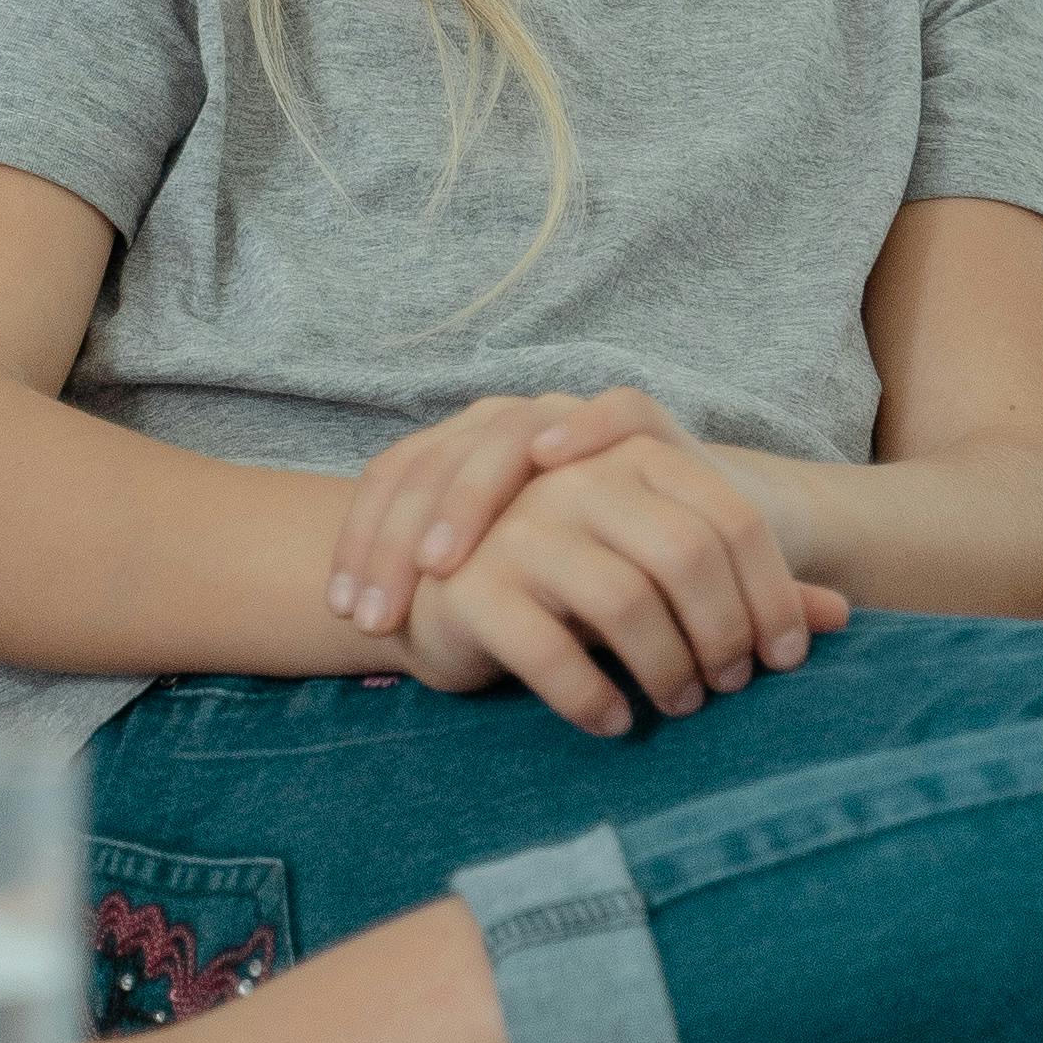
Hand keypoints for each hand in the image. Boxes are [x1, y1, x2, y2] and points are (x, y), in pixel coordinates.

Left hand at [329, 387, 681, 642]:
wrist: (694, 537)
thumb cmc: (583, 571)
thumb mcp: (506, 580)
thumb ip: (454, 588)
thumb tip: (364, 632)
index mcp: (463, 454)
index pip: (396, 479)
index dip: (363, 542)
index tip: (348, 615)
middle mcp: (508, 426)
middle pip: (436, 463)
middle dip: (398, 541)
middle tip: (381, 613)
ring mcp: (571, 417)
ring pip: (505, 434)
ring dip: (469, 496)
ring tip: (441, 562)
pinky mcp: (645, 423)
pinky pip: (617, 410)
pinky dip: (583, 426)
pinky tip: (549, 457)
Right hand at [392, 432, 853, 738]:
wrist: (432, 584)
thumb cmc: (568, 579)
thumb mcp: (659, 570)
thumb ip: (745, 583)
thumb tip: (841, 615)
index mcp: (631, 457)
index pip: (731, 520)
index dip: (772, 596)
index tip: (784, 661)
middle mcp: (577, 481)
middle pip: (689, 558)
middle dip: (722, 636)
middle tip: (727, 688)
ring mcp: (521, 530)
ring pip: (626, 604)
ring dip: (666, 669)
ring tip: (679, 704)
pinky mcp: (473, 588)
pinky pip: (551, 652)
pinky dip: (593, 698)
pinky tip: (615, 721)